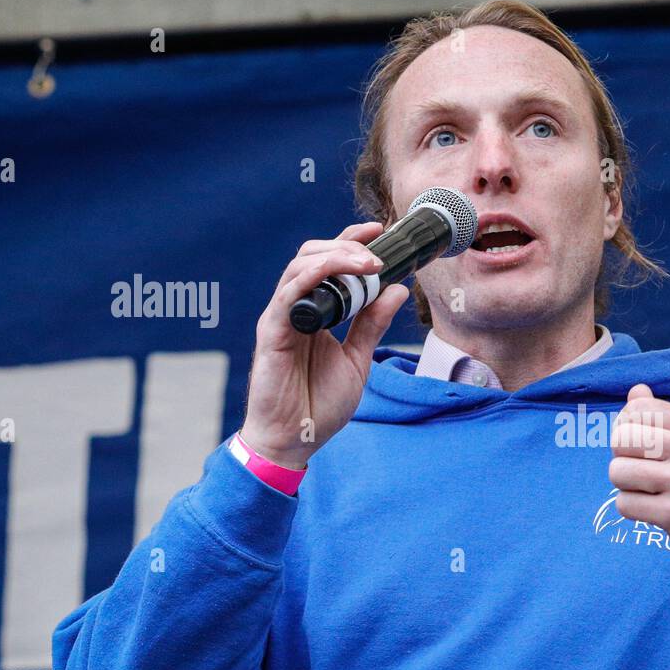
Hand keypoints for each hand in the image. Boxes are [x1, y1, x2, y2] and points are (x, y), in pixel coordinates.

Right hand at [240, 221, 409, 468]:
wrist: (296, 439)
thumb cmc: (320, 403)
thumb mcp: (358, 359)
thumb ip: (373, 324)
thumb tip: (397, 290)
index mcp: (318, 311)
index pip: (331, 264)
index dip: (352, 242)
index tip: (380, 230)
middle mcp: (298, 308)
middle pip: (313, 255)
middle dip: (346, 244)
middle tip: (378, 249)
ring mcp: (282, 317)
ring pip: (300, 267)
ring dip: (335, 256)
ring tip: (367, 262)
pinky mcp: (272, 332)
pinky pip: (288, 295)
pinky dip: (311, 277)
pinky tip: (333, 270)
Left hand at [609, 383, 669, 571]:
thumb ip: (665, 416)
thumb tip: (636, 390)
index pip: (638, 409)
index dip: (627, 427)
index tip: (640, 444)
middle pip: (621, 439)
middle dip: (622, 456)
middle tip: (641, 469)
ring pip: (617, 472)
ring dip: (624, 485)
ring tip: (647, 490)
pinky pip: (623, 504)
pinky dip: (631, 509)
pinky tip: (652, 509)